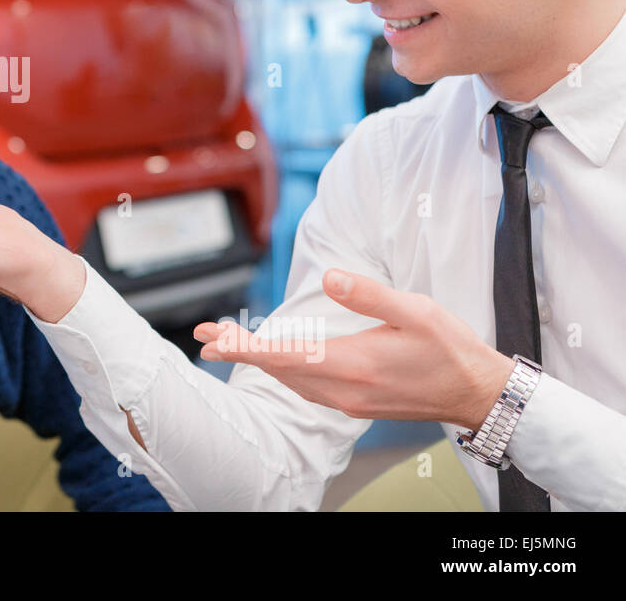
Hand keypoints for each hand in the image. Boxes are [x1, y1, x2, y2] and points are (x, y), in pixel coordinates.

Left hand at [192, 268, 514, 430]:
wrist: (478, 394)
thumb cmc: (450, 349)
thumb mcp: (416, 311)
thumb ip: (369, 294)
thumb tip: (329, 277)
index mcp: (354, 363)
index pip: (284, 355)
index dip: (245, 346)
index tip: (213, 339)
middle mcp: (343, 389)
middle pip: (277, 369)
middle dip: (238, 351)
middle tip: (203, 338)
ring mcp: (348, 400)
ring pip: (289, 380)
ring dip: (257, 361)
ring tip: (225, 345)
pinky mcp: (355, 404)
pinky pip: (305, 388)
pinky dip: (281, 371)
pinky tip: (272, 361)